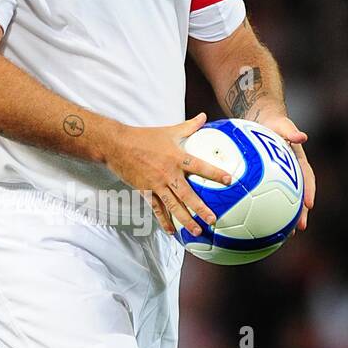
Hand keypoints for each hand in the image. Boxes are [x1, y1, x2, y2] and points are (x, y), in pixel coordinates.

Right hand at [104, 112, 231, 236]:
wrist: (118, 146)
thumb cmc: (145, 137)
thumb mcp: (169, 130)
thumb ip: (189, 126)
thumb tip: (204, 116)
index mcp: (176, 158)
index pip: (200, 167)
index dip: (215, 173)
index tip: (229, 180)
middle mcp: (168, 174)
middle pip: (187, 194)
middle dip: (200, 209)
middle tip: (213, 220)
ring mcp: (156, 185)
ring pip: (173, 206)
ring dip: (185, 220)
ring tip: (197, 231)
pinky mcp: (146, 192)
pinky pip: (157, 209)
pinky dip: (164, 221)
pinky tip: (171, 231)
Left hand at [255, 112, 315, 231]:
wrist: (262, 121)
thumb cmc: (272, 122)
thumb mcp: (281, 123)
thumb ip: (289, 129)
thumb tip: (302, 136)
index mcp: (297, 161)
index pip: (306, 177)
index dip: (309, 191)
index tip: (309, 204)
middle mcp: (291, 173)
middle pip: (298, 196)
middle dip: (300, 213)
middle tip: (299, 228)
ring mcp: (280, 180)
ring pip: (283, 202)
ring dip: (284, 218)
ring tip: (282, 236)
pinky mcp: (266, 183)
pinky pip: (265, 198)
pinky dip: (263, 211)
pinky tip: (254, 225)